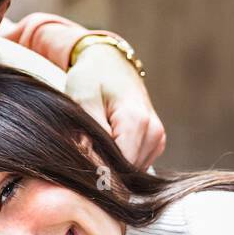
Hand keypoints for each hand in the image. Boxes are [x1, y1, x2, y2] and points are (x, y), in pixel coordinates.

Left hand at [65, 44, 166, 167]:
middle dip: (103, 168)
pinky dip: (118, 159)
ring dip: (110, 163)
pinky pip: (134, 163)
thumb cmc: (92, 78)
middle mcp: (154, 133)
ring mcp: (157, 139)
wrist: (110, 63)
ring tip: (91, 142)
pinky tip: (103, 143)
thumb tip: (90, 166)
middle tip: (80, 150)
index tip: (76, 166)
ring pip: (131, 170)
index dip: (97, 171)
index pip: (120, 165)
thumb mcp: (82, 101)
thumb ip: (88, 134)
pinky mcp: (154, 143)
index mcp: (137, 122)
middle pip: (127, 170)